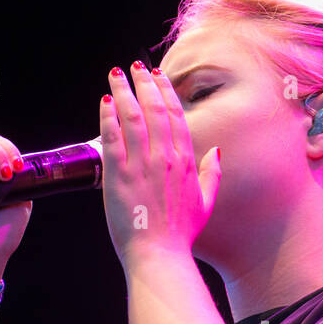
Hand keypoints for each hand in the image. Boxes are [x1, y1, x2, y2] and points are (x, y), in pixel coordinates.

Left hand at [99, 61, 221, 264]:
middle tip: (135, 68)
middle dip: (144, 83)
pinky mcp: (119, 175)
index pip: (176, 116)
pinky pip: (112, 136)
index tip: (158, 77)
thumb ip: (212, 175)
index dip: (166, 92)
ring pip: (132, 116)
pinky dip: (108, 115)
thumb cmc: (181, 235)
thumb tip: (218, 152)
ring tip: (116, 75)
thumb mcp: (206, 204)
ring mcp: (141, 164)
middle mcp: (165, 158)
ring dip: (124, 91)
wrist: (159, 255)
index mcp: (186, 162)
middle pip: (154, 109)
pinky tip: (105, 101)